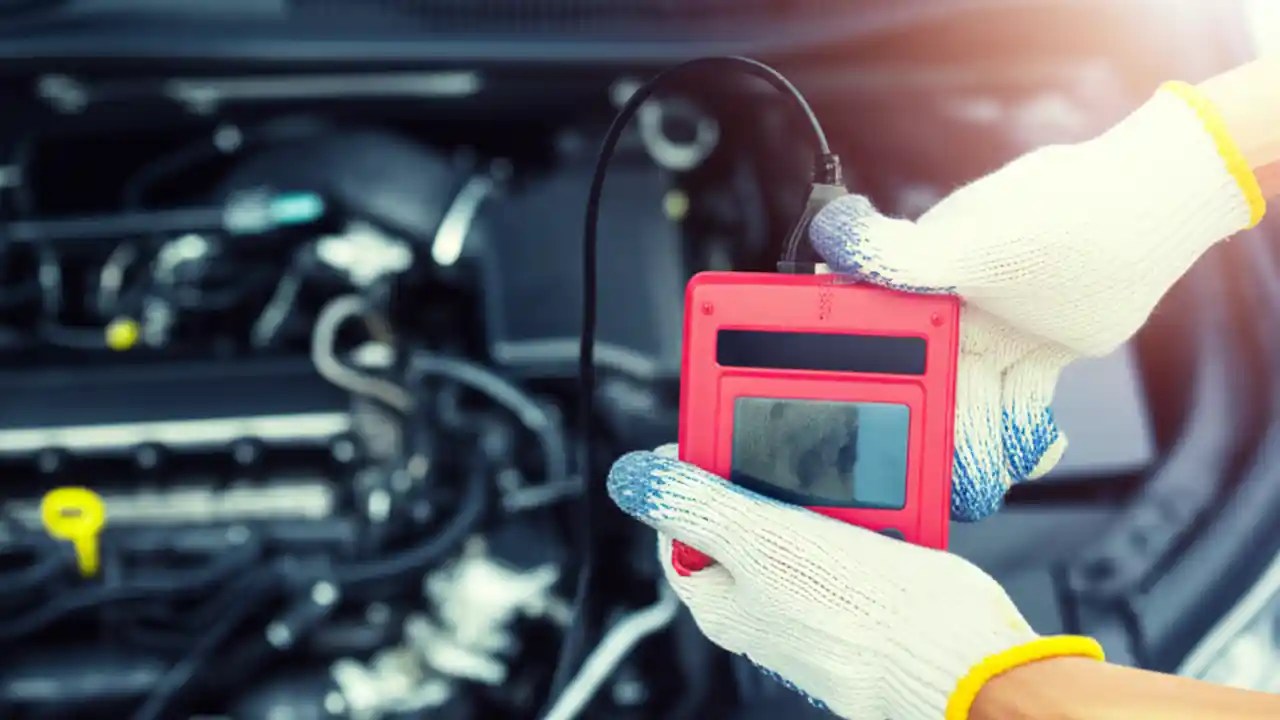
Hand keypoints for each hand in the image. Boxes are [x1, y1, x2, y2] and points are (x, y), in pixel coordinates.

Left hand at [607, 446, 1103, 719]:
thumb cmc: (860, 620)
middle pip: (743, 511)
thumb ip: (697, 504)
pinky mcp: (866, 588)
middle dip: (770, 475)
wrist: (962, 659)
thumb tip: (633, 478)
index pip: (679, 524)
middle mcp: (763, 601)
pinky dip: (872, 511)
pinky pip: (857, 530)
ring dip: (829, 492)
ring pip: (805, 516)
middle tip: (795, 454)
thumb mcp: (760, 542)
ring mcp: (815, 595)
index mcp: (722, 598)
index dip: (687, 474)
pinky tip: (887, 509)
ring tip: (852, 494)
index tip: (707, 430)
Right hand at [810, 81, 1264, 519]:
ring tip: (986, 486)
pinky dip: (1026, 434)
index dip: (873, 403)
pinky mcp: (1033, 347)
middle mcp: (947, 310)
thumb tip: (834, 237)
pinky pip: (1019, 404)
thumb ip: (900, 257)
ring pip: (972, 405)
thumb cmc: (1062, 215)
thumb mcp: (975, 246)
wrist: (1146, 211)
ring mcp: (991, 331)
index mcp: (919, 287)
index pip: (877, 352)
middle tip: (944, 484)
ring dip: (980, 448)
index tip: (877, 447)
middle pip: (925, 391)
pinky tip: (1040, 449)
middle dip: (933, 441)